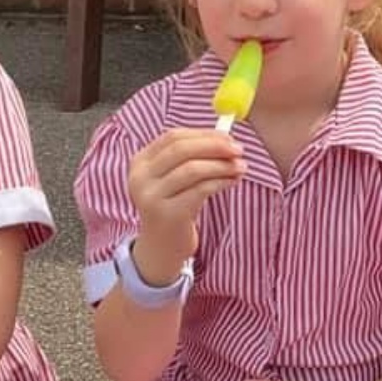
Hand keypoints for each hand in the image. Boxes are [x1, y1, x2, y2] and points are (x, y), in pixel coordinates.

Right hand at [128, 128, 244, 282]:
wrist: (162, 245)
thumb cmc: (175, 205)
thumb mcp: (175, 178)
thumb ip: (193, 156)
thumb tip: (226, 138)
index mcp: (140, 162)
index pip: (174, 137)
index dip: (204, 134)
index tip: (229, 137)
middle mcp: (140, 177)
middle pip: (182, 150)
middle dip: (214, 146)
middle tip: (239, 150)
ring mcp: (151, 196)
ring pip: (192, 169)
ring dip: (221, 165)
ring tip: (241, 167)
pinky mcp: (168, 214)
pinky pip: (200, 190)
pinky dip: (220, 181)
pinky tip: (232, 181)